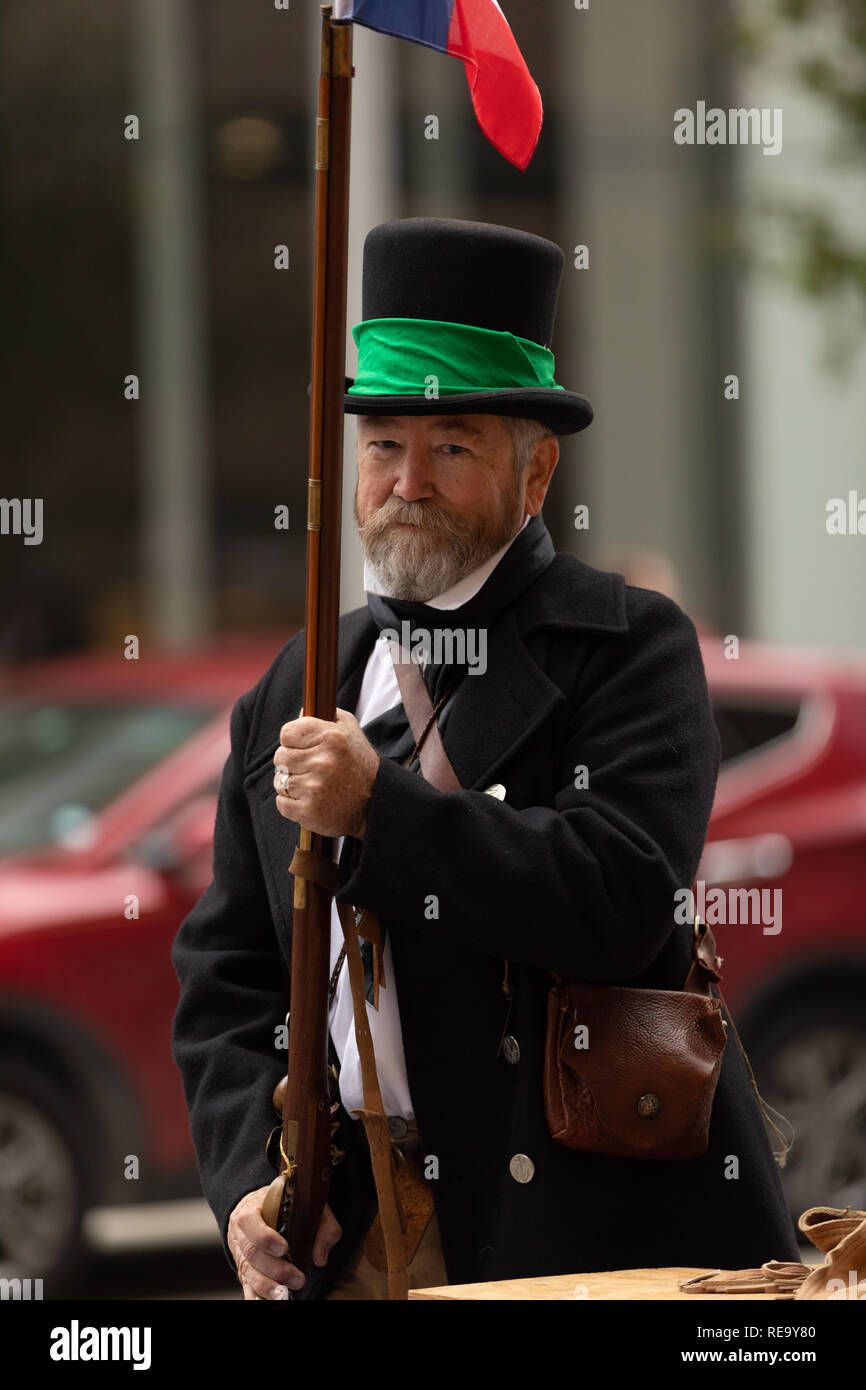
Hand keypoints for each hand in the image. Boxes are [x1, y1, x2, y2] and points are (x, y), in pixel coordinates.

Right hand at [228, 1187, 342, 1300]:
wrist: (263, 1207)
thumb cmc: (286, 1206)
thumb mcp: (307, 1205)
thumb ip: (323, 1225)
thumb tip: (320, 1257)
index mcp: (251, 1208)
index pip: (249, 1221)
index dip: (265, 1237)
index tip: (285, 1248)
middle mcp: (241, 1231)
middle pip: (251, 1252)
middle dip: (275, 1269)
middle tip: (297, 1279)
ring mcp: (239, 1252)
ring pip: (247, 1271)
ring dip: (266, 1286)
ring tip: (284, 1295)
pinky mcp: (243, 1270)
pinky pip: (246, 1285)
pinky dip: (256, 1296)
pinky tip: (271, 1300)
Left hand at [273, 707, 378, 837]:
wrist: (375, 802)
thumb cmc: (358, 762)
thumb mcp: (349, 729)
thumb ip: (324, 715)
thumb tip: (299, 711)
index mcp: (331, 737)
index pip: (286, 733)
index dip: (292, 740)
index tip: (302, 747)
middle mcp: (323, 761)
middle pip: (280, 757)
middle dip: (291, 763)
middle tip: (310, 769)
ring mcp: (315, 788)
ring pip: (279, 781)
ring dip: (291, 784)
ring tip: (312, 785)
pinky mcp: (309, 811)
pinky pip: (282, 803)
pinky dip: (291, 804)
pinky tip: (309, 800)